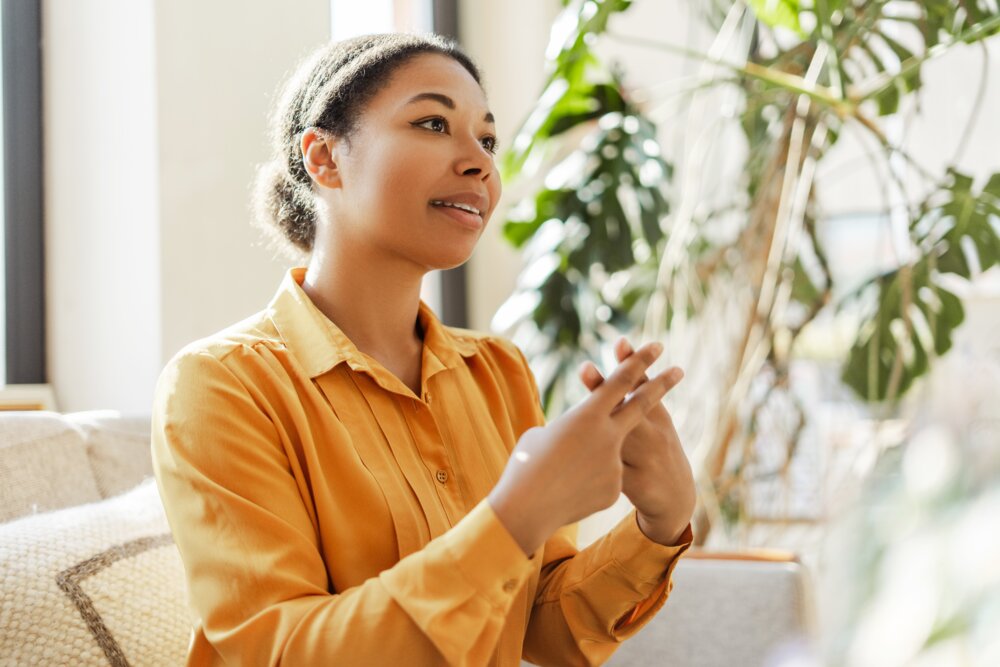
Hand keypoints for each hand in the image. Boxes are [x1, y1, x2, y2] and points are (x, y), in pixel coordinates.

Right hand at [488, 342, 680, 555]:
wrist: (525, 509)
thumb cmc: (525, 464)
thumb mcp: (544, 435)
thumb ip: (572, 429)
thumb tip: (582, 434)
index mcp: (587, 413)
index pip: (620, 381)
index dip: (637, 361)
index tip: (655, 347)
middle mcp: (607, 433)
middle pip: (641, 403)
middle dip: (660, 384)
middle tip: (678, 370)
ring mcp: (614, 461)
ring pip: (611, 450)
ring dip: (589, 459)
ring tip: (565, 471)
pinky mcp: (615, 487)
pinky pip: (603, 477)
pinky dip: (586, 481)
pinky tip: (568, 493)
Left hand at [579, 337, 695, 545]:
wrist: (675, 496)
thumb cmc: (656, 446)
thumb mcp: (656, 419)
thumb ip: (636, 392)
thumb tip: (626, 360)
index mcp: (657, 414)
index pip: (640, 383)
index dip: (632, 362)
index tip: (619, 341)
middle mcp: (652, 431)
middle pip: (623, 404)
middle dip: (602, 386)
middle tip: (582, 367)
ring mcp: (645, 457)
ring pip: (615, 439)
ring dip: (591, 429)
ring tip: (568, 420)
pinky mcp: (635, 483)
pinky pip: (607, 471)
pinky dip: (586, 466)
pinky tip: (568, 465)